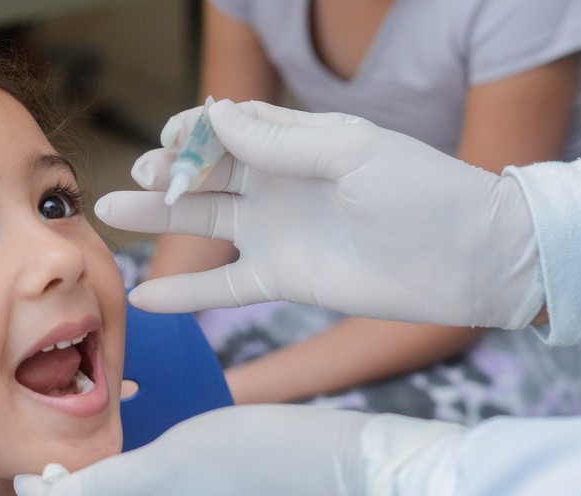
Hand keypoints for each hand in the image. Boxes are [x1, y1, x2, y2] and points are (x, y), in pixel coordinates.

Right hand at [95, 100, 542, 329]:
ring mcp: (277, 234)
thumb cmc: (421, 191)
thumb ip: (279, 141)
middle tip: (135, 179)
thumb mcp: (350, 152)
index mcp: (295, 143)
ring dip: (157, 221)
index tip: (169, 140)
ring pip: (201, 225)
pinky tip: (146, 294)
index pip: (226, 129)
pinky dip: (186, 293)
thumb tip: (214, 115)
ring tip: (111, 216)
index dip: (191, 132)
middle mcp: (278, 185)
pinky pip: (223, 288)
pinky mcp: (283, 280)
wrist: (470, 258)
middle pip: (204, 176)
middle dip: (164, 173)